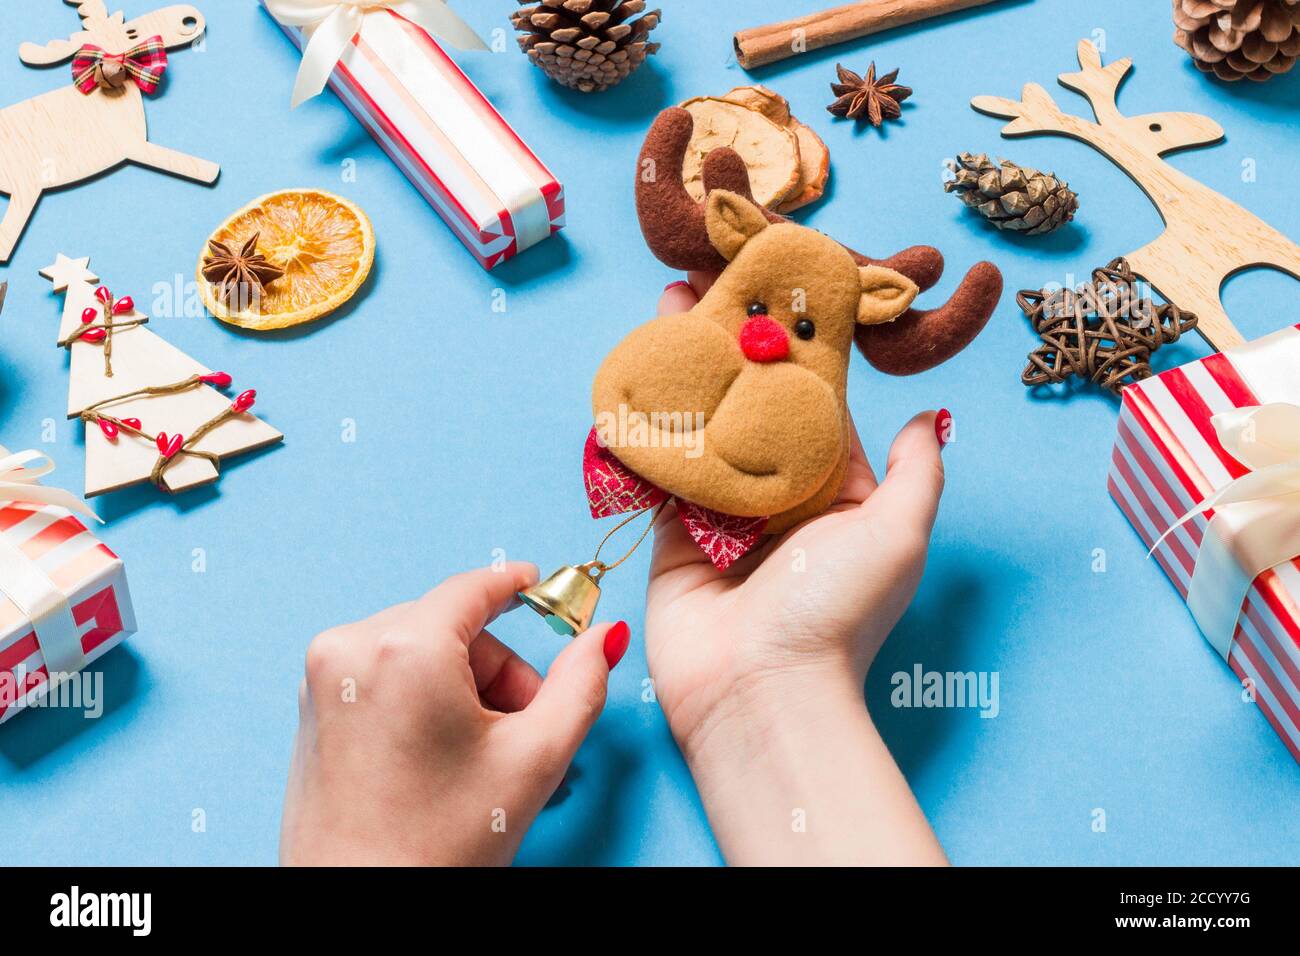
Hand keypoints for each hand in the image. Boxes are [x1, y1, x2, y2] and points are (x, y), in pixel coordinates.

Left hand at [280, 562, 628, 865]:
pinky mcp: (313, 706)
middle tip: (522, 733)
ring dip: (463, 689)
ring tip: (480, 757)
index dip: (516, 585)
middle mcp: (352, 648)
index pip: (473, 589)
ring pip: (419, 651)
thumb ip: (582, 684)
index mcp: (405, 648)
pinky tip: (443, 755)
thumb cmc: (435, 846)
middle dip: (497, 673)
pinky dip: (424, 698)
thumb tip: (605, 638)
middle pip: (452, 628)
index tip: (540, 584)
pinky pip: (385, 674)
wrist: (355, 908)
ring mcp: (324, 677)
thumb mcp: (534, 758)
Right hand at [645, 275, 949, 864]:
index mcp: (838, 489)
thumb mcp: (899, 534)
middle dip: (734, 346)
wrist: (759, 692)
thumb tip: (932, 417)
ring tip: (666, 310)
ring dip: (687, 371)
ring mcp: (724, 511)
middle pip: (755, 403)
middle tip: (712, 283)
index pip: (820, 400)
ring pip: (704, 425)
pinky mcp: (674, 532)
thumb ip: (914, 472)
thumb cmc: (837, 614)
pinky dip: (648, 425)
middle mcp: (781, 495)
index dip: (800, 345)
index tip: (781, 290)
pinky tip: (635, 376)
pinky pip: (661, 467)